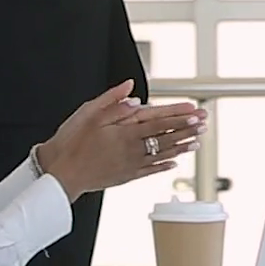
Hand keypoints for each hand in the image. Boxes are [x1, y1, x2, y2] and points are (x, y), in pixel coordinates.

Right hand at [36, 80, 205, 200]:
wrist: (60, 174)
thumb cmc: (71, 143)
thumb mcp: (87, 115)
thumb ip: (111, 101)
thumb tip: (131, 89)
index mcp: (124, 132)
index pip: (159, 122)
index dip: (179, 117)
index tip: (195, 113)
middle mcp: (131, 149)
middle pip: (166, 138)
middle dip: (187, 130)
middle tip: (205, 124)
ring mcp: (130, 164)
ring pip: (162, 155)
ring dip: (181, 147)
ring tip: (197, 142)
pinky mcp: (125, 176)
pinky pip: (150, 170)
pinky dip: (164, 165)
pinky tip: (174, 163)